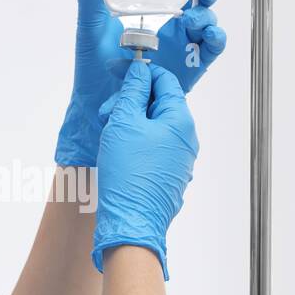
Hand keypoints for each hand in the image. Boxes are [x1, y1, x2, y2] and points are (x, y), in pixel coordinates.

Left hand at [55, 0, 225, 167]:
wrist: (95, 100)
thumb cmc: (93, 64)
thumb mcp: (90, 25)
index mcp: (156, 10)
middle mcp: (174, 26)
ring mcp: (183, 47)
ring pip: (209, 23)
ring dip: (208, 16)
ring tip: (192, 19)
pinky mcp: (189, 69)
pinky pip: (211, 52)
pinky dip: (216, 40)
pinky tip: (209, 35)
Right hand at [91, 62, 198, 279]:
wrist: (131, 222)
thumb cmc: (128, 173)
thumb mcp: (123, 122)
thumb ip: (132, 91)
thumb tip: (140, 71)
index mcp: (181, 121)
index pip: (166, 82)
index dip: (141, 74)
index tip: (120, 74)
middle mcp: (187, 140)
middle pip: (159, 105)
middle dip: (130, 103)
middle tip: (107, 114)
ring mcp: (180, 161)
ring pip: (154, 128)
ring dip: (130, 124)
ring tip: (109, 135)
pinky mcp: (169, 177)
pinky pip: (154, 149)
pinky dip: (135, 144)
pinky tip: (118, 153)